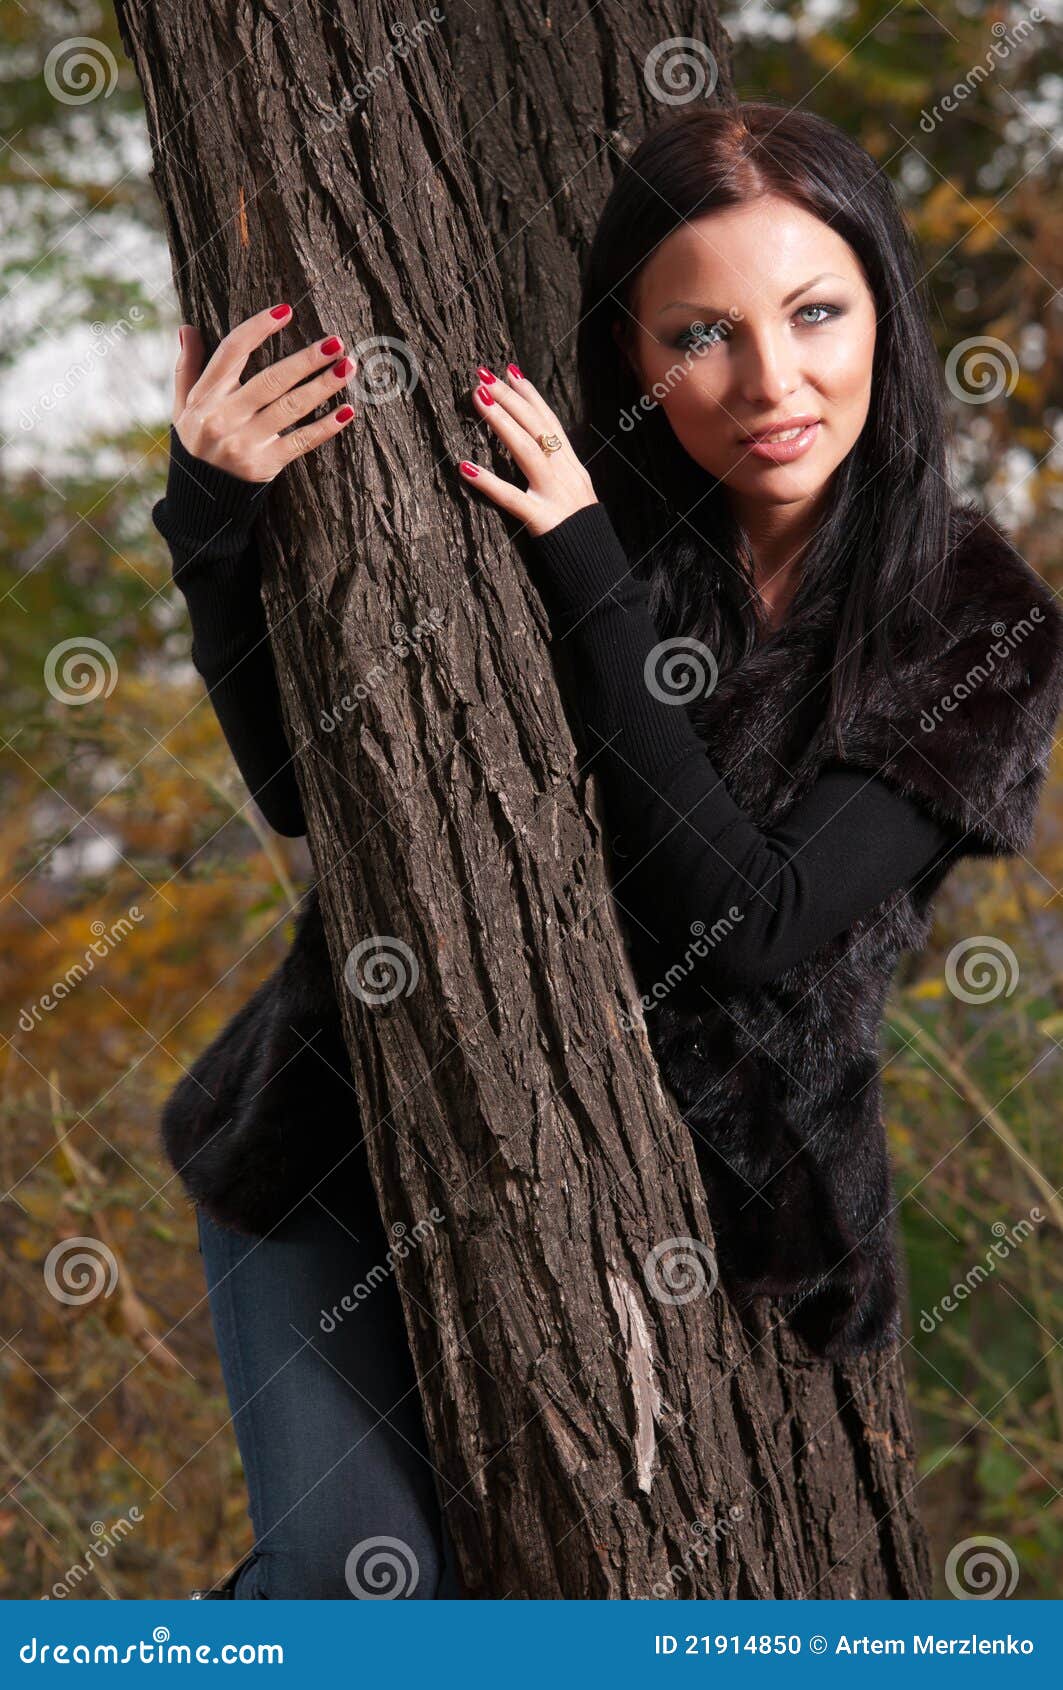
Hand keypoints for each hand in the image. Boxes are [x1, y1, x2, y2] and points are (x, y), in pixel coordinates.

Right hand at [172, 304, 357, 483]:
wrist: (199, 498)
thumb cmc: (196, 442)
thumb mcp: (182, 406)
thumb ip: (187, 368)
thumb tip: (187, 329)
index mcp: (205, 397)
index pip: (233, 351)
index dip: (259, 328)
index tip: (286, 311)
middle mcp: (224, 418)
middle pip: (271, 380)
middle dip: (306, 359)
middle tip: (336, 341)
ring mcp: (246, 443)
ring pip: (290, 407)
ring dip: (323, 386)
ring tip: (348, 367)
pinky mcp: (265, 465)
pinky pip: (301, 442)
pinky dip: (325, 427)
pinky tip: (347, 411)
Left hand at [457, 362, 598, 536]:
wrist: (598, 569)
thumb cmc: (583, 536)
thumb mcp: (577, 497)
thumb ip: (561, 473)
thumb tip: (544, 451)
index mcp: (573, 468)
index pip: (550, 422)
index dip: (530, 395)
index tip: (510, 371)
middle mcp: (566, 474)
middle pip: (537, 427)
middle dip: (510, 397)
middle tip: (483, 375)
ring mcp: (554, 495)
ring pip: (527, 450)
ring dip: (501, 421)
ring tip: (478, 398)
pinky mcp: (541, 519)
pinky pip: (511, 498)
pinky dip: (488, 482)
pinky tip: (465, 467)